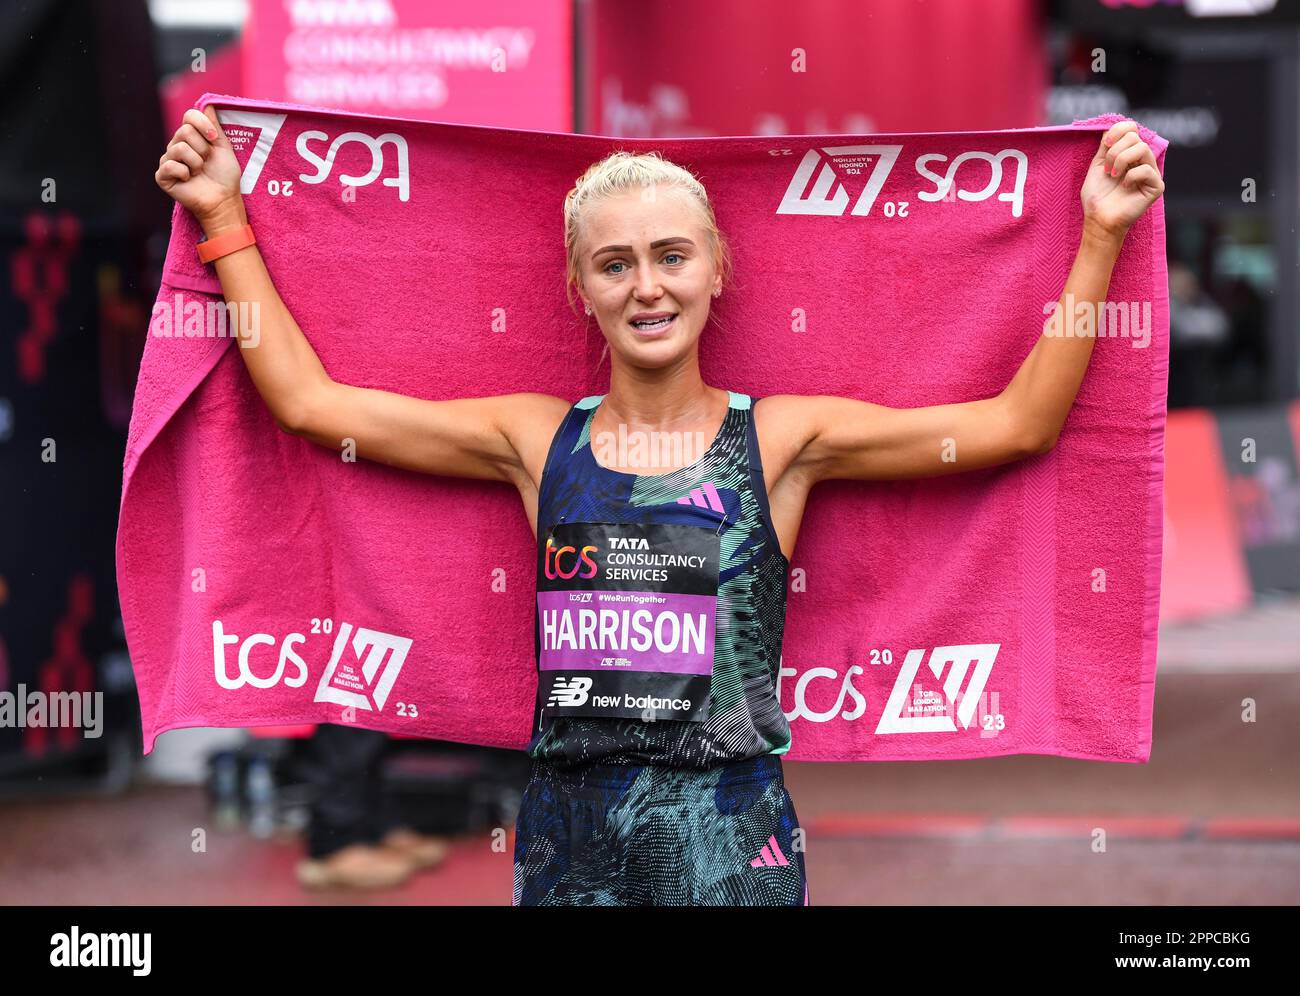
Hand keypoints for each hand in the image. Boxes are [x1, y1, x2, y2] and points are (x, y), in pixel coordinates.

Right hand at [155, 106, 245, 233]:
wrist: (223, 199)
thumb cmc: (225, 176)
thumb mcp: (223, 148)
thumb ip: (214, 127)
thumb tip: (208, 104)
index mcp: (191, 137)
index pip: (189, 116)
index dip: (202, 124)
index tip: (213, 139)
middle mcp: (176, 145)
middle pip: (185, 131)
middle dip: (202, 149)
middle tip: (207, 162)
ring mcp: (168, 160)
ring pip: (179, 148)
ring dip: (196, 163)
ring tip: (199, 172)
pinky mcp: (162, 175)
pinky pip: (171, 165)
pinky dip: (185, 173)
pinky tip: (188, 180)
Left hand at [1079, 119, 1164, 243]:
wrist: (1098, 219)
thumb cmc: (1097, 195)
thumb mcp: (1097, 165)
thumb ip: (1106, 145)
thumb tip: (1113, 126)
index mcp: (1129, 153)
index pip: (1131, 128)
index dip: (1118, 131)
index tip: (1106, 145)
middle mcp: (1142, 160)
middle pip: (1135, 137)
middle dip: (1115, 151)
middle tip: (1107, 170)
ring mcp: (1151, 173)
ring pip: (1142, 149)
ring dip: (1121, 160)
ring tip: (1113, 176)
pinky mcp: (1156, 186)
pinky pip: (1146, 170)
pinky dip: (1130, 176)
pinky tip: (1124, 187)